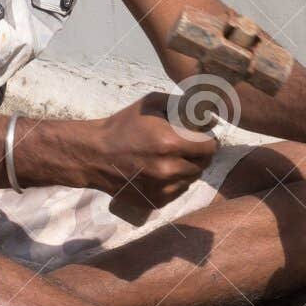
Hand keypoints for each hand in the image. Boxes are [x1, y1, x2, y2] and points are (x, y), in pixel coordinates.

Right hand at [85, 93, 219, 223]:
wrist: (95, 155)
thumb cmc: (123, 126)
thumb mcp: (151, 103)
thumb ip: (181, 106)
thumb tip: (207, 115)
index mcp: (171, 144)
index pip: (210, 147)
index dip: (208, 141)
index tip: (202, 137)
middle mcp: (170, 169)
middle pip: (203, 165)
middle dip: (198, 155)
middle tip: (187, 147)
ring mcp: (163, 189)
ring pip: (192, 179)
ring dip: (188, 169)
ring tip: (171, 159)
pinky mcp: (156, 202)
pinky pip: (179, 191)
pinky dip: (176, 182)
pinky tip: (162, 171)